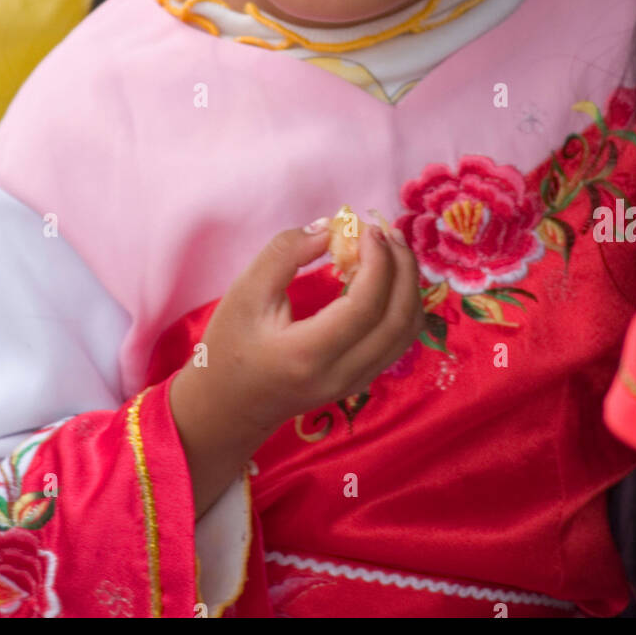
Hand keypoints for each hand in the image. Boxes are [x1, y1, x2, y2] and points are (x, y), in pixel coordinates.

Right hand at [190, 220, 425, 436]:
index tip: (366, 228)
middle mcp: (340, 375)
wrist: (227, 407)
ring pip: (406, 332)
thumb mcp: (245, 292)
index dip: (377, 262)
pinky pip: (398, 340)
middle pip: (397, 320)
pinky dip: (402, 303)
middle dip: (403, 268)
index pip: (365, 307)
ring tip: (392, 247)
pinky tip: (387, 276)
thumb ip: (285, 253)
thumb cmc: (229, 346)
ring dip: (409, 284)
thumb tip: (330, 227)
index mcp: (307, 355)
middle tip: (386, 230)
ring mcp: (355, 383)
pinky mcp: (361, 380)